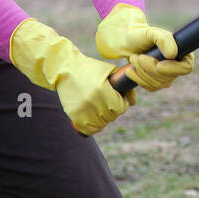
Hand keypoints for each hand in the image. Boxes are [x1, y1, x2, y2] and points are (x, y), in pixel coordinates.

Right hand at [9, 17, 135, 135]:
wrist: (65, 68)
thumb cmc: (90, 68)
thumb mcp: (109, 71)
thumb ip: (124, 85)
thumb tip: (133, 102)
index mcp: (102, 90)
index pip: (120, 108)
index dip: (122, 104)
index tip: (118, 99)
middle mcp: (92, 101)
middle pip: (111, 116)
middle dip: (113, 110)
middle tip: (108, 102)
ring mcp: (82, 110)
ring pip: (101, 124)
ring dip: (104, 119)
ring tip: (101, 109)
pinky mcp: (73, 115)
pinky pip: (88, 129)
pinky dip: (94, 127)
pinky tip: (95, 120)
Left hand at [96, 3, 194, 91]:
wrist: (129, 43)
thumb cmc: (141, 35)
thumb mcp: (151, 33)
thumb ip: (164, 39)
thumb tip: (173, 54)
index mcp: (182, 53)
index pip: (186, 68)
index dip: (172, 69)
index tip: (158, 65)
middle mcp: (178, 67)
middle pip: (168, 78)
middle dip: (149, 68)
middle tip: (137, 56)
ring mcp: (168, 77)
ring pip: (157, 84)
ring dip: (141, 71)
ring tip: (132, 58)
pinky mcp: (156, 84)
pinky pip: (149, 87)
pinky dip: (137, 78)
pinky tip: (130, 70)